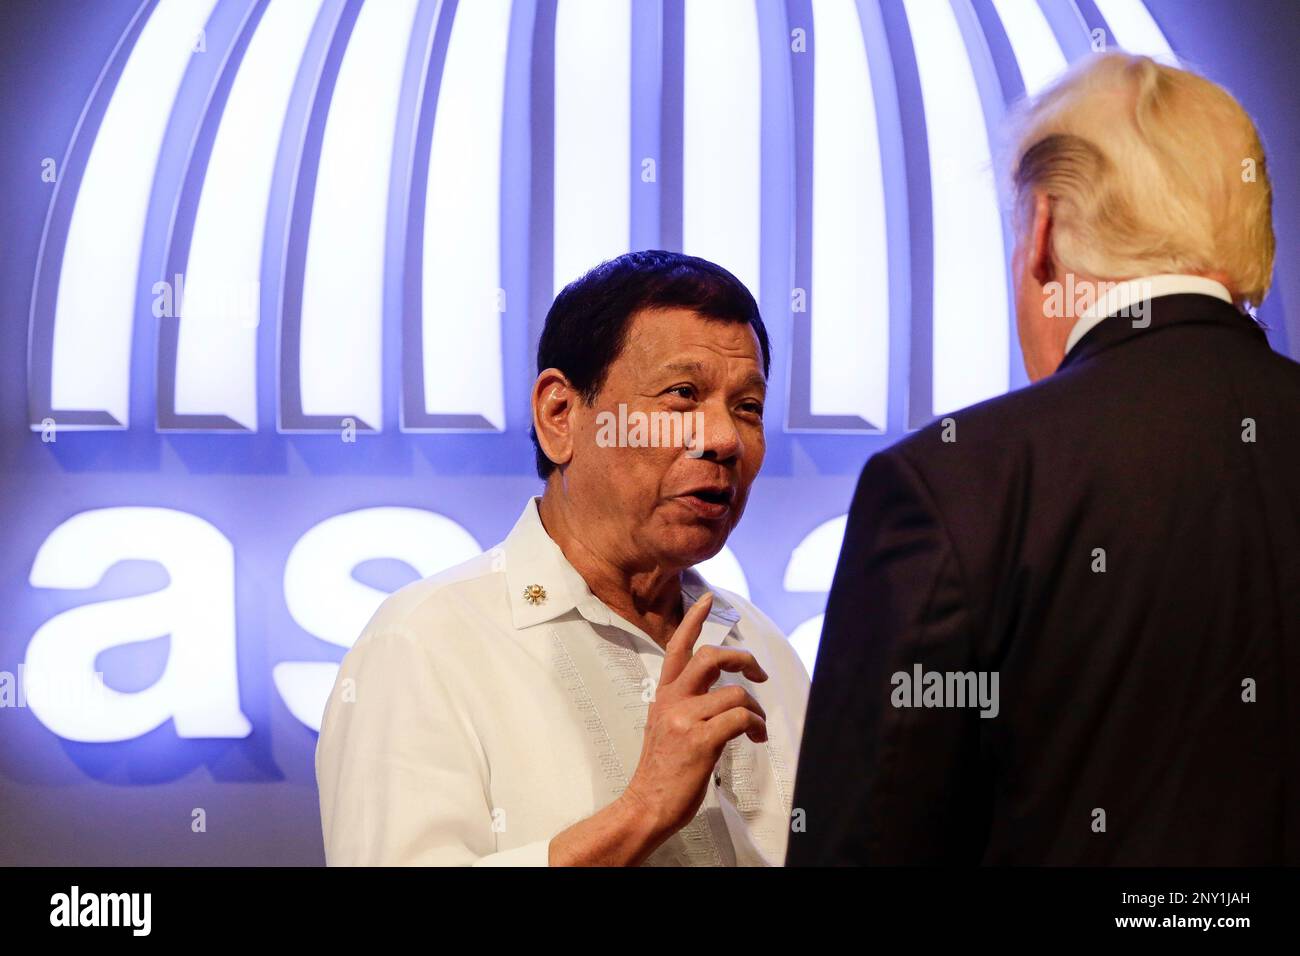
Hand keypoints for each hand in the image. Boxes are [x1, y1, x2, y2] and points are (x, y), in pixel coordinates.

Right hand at [622, 592, 768, 842]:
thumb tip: (718, 697)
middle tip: (759, 673)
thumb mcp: (664, 728)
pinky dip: (755, 725)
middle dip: (743, 659)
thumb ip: (685, 706)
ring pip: (734, 692)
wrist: (645, 806)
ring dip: (756, 709)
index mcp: (664, 696)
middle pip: (711, 657)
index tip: (708, 598)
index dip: (694, 620)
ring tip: (757, 727)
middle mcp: (672, 701)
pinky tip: (755, 737)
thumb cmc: (661, 773)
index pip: (677, 647)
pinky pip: (740, 718)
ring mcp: (685, 719)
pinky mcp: (699, 740)